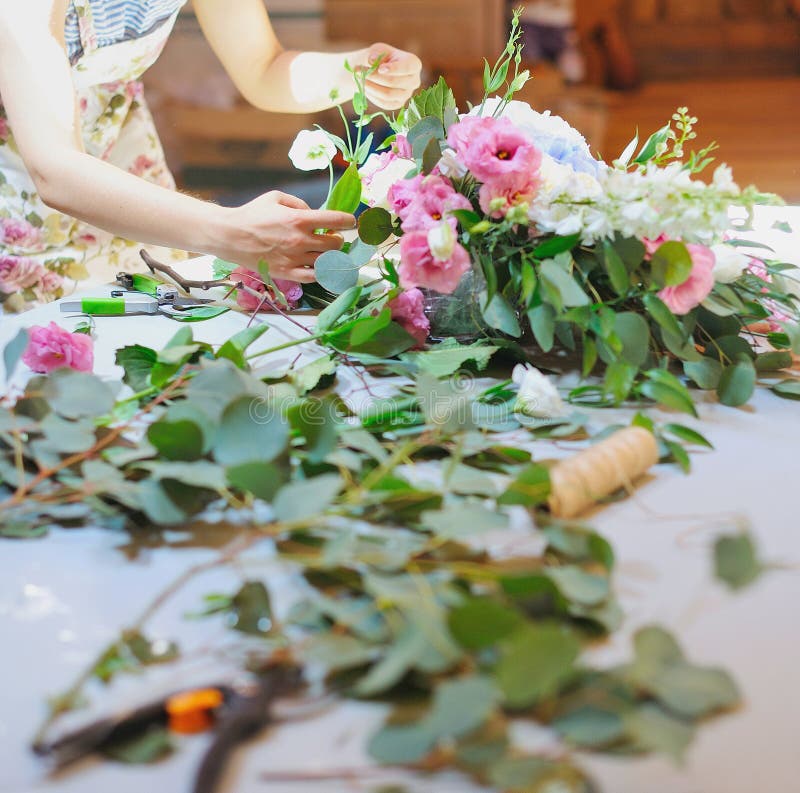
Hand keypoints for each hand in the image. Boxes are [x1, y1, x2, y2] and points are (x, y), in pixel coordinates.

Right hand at [221, 191, 354, 282]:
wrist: (230, 235)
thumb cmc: (252, 214)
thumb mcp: (276, 197)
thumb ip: (299, 203)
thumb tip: (314, 213)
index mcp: (299, 219)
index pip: (335, 221)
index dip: (348, 221)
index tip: (349, 222)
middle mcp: (300, 240)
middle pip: (335, 244)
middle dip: (338, 240)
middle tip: (332, 238)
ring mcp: (294, 259)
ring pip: (326, 262)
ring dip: (330, 256)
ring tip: (325, 252)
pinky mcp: (287, 273)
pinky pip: (313, 277)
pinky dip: (321, 273)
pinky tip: (320, 267)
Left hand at [361, 43, 421, 109]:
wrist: (379, 70)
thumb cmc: (382, 57)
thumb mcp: (379, 50)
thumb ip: (376, 53)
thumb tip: (372, 61)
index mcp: (414, 64)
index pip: (407, 67)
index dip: (394, 69)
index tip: (380, 68)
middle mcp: (414, 81)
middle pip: (393, 82)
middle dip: (374, 76)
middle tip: (356, 70)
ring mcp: (406, 95)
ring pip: (388, 94)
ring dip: (370, 87)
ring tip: (357, 78)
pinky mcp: (397, 104)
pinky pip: (384, 103)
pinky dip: (372, 96)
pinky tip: (363, 87)